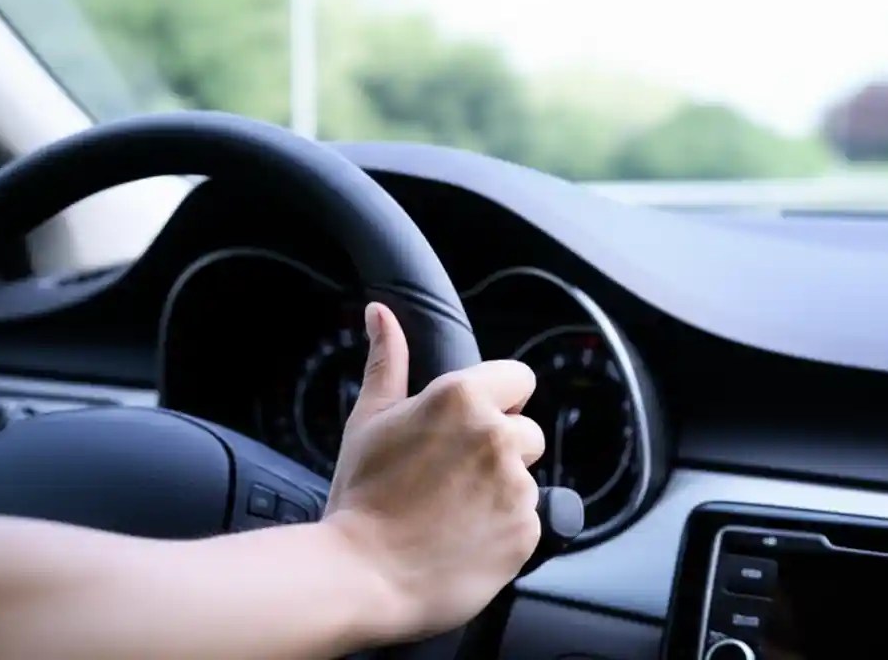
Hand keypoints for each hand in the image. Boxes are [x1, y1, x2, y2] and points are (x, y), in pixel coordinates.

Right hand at [322, 303, 544, 642]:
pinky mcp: (527, 532)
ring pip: (525, 478)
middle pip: (526, 430)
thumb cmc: (360, 496)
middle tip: (450, 475)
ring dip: (500, 491)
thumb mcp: (368, 420)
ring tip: (452, 512)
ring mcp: (517, 487)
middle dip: (499, 448)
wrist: (361, 575)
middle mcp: (498, 436)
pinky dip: (503, 529)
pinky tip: (463, 538)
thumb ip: (387, 361)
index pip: (519, 378)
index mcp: (463, 398)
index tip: (468, 426)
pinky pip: (527, 521)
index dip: (497, 400)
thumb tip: (380, 313)